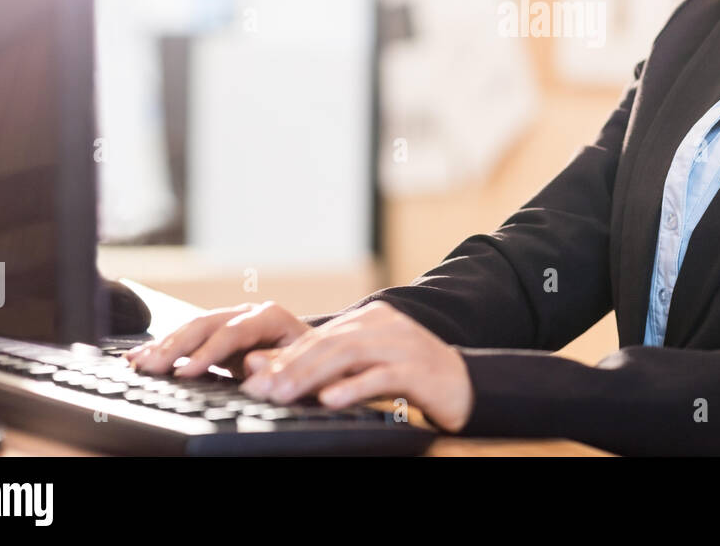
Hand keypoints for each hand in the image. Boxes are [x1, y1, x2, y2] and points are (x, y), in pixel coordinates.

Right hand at [125, 301, 309, 379]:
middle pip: (206, 324)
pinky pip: (188, 339)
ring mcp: (231, 322)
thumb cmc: (316, 364)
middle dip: (176, 346)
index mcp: (271, 317)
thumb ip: (279, 363)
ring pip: (192, 328)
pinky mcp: (219, 337)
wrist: (318, 358)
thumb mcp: (306, 365)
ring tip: (139, 363)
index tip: (185, 374)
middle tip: (151, 368)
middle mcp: (248, 313)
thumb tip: (250, 362)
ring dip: (164, 345)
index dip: (208, 352)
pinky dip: (163, 347)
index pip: (234, 332)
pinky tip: (139, 356)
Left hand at [237, 302, 474, 433]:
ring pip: (349, 355)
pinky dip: (352, 387)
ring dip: (312, 377)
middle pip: (329, 344)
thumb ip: (324, 366)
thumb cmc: (410, 378)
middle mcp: (385, 325)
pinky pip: (381, 376)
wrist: (466, 386)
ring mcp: (404, 344)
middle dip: (290, 368)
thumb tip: (263, 369)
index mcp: (370, 319)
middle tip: (260, 391)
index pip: (319, 337)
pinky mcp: (419, 369)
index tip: (253, 381)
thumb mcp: (365, 368)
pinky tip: (330, 401)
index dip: (283, 358)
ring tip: (285, 397)